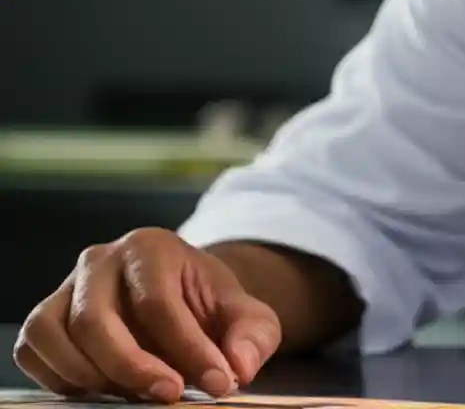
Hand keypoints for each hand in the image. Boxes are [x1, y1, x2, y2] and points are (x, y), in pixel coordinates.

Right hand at [13, 228, 281, 403]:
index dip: (186, 348)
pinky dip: (62, 379)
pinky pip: (34, 352)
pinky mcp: (46, 319)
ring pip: (52, 335)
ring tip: (137, 394)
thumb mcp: (246, 316)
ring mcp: (66, 288)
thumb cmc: (210, 308)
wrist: (183, 301)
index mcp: (151, 247)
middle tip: (171, 396)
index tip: (217, 383)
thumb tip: (240, 366)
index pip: (157, 301)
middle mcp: (100, 261)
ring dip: (92, 376)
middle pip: (94, 319)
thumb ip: (252, 336)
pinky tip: (105, 390)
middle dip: (132, 367)